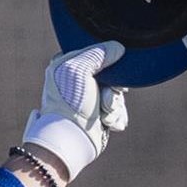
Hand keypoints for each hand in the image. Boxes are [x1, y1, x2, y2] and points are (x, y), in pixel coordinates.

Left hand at [23, 42, 129, 182]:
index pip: (96, 53)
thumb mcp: (79, 69)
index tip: (111, 71)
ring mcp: (90, 100)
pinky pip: (118, 111)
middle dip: (113, 89)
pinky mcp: (99, 116)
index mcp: (67, 65)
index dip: (107, 62)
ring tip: (104, 115)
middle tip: (106, 97)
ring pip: (117, 94)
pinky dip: (116, 117)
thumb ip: (99, 53)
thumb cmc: (70, 104)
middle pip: (111, 75)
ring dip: (115, 106)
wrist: (72, 139)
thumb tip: (118, 48)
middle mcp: (78, 81)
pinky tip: (106, 123)